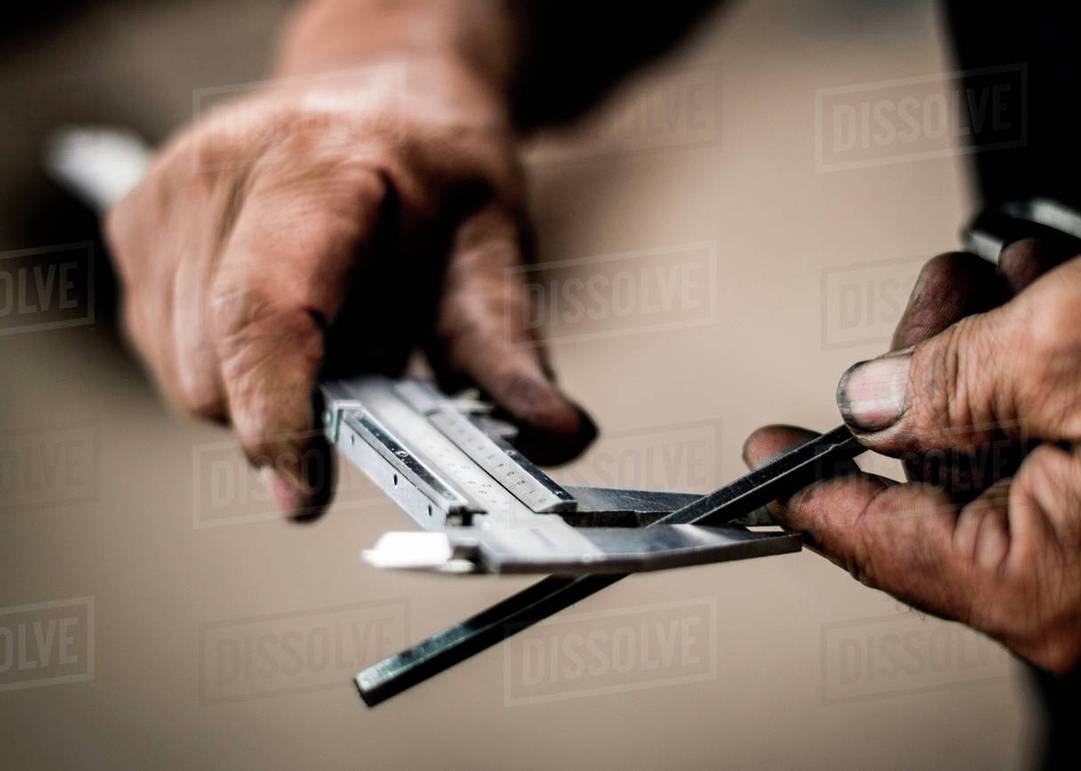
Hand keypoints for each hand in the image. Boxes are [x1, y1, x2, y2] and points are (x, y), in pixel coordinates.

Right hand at [105, 4, 594, 516]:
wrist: (379, 95)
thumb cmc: (436, 167)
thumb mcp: (494, 243)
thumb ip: (509, 346)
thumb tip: (555, 437)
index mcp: (316, 167)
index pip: (264, 314)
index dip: (277, 414)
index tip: (304, 491)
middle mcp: (218, 176)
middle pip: (216, 371)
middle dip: (295, 407)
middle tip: (370, 366)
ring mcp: (162, 201)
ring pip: (187, 377)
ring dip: (263, 387)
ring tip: (330, 323)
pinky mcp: (133, 227)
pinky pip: (167, 353)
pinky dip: (232, 363)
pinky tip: (289, 312)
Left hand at [745, 236, 1080, 682]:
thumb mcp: (1059, 345)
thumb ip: (936, 385)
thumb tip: (870, 405)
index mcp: (1047, 585)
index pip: (881, 548)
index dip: (810, 496)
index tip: (764, 467)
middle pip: (940, 488)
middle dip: (920, 384)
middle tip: (916, 315)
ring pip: (1000, 452)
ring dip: (982, 358)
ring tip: (989, 284)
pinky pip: (1059, 443)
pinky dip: (1039, 369)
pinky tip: (1046, 299)